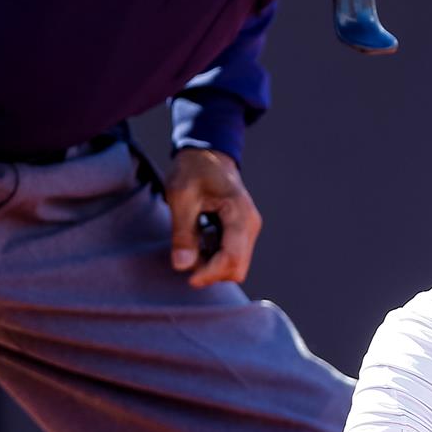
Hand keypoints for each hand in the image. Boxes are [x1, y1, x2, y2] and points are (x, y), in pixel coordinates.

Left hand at [166, 147, 260, 285]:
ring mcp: (249, 229)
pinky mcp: (243, 231)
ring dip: (212, 265)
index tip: (188, 277)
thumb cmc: (193, 171)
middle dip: (212, 272)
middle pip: (238, 267)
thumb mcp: (181, 198)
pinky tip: (199, 242)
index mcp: (239, 214)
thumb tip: (182, 266)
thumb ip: (183, 232)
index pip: (232, 258)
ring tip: (191, 247)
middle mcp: (251, 225)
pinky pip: (233, 255)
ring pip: (236, 264)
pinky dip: (215, 257)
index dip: (210, 273)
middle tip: (186, 259)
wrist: (207, 154)